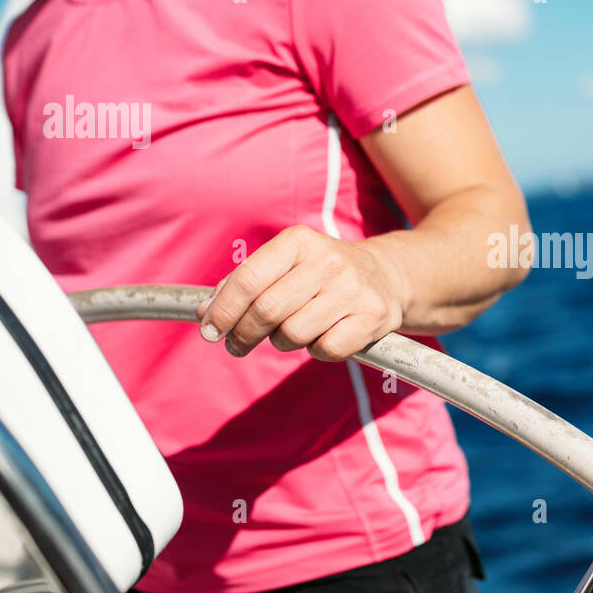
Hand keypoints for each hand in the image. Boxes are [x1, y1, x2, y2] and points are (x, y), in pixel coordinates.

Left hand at [195, 225, 410, 361]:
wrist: (387, 275)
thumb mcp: (285, 264)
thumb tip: (205, 312)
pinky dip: (316, 351)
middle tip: (237, 345)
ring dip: (282, 342)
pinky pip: (325, 349)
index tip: (210, 331)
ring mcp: (353, 289)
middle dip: (243, 334)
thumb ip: (244, 284)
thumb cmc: (321, 274)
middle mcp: (328, 261)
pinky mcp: (372, 317)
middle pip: (266, 311)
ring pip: (293, 334)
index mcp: (299, 241)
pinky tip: (322, 336)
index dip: (223, 311)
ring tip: (290, 333)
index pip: (248, 280)